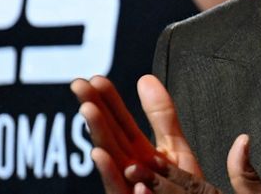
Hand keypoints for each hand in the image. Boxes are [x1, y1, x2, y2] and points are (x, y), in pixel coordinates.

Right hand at [71, 74, 260, 193]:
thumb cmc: (180, 189)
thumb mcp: (173, 148)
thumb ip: (161, 115)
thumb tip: (145, 77)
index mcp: (136, 155)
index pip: (118, 124)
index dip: (107, 101)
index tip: (94, 77)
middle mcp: (128, 173)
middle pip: (109, 140)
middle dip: (94, 113)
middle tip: (80, 87)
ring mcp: (129, 191)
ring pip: (113, 167)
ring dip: (101, 142)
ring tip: (90, 115)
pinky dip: (119, 180)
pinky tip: (116, 162)